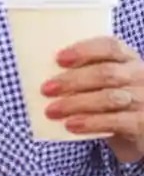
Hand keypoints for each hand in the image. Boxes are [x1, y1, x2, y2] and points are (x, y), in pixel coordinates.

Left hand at [44, 36, 143, 162]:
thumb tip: (42, 74)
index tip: (59, 58)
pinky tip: (71, 125)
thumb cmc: (113, 100)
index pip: (110, 46)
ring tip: (51, 111)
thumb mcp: (104, 82)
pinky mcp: (143, 123)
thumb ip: (84, 73)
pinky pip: (116, 121)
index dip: (84, 51)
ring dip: (76, 103)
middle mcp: (140, 76)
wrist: (139, 130)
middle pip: (106, 73)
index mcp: (128, 59)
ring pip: (109, 98)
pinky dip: (91, 123)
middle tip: (46, 89)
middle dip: (73, 80)